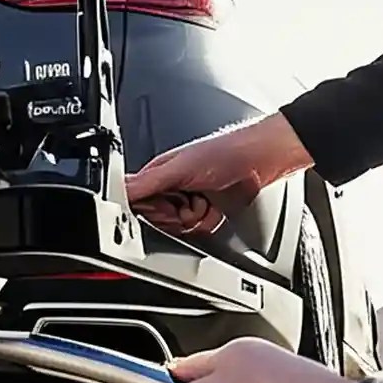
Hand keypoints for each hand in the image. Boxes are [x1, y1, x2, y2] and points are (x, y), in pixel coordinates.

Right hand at [123, 113, 314, 234]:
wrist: (264, 158)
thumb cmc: (226, 152)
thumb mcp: (180, 168)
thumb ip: (147, 182)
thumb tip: (119, 190)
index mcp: (159, 174)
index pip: (139, 205)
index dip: (154, 212)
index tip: (168, 207)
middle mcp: (172, 188)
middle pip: (159, 220)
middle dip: (176, 217)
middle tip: (191, 203)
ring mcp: (190, 200)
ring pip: (179, 229)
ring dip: (195, 220)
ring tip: (206, 203)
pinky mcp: (207, 211)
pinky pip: (198, 230)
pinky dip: (209, 223)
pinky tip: (216, 210)